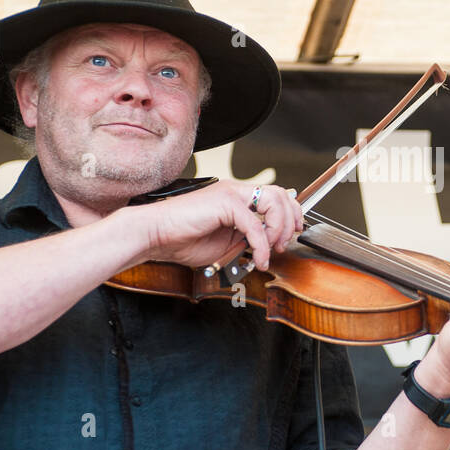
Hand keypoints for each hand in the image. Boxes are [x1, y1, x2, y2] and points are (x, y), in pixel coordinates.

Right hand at [137, 181, 303, 269]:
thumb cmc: (182, 239)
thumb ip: (247, 239)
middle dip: (290, 220)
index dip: (291, 213)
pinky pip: (255, 224)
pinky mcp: (225, 203)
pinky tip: (258, 258)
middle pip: (281, 194)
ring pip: (274, 202)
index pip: (276, 195)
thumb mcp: (226, 242)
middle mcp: (236, 191)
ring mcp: (230, 194)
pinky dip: (262, 245)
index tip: (294, 232)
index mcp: (236, 197)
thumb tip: (267, 245)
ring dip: (279, 230)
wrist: (155, 236)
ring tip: (271, 250)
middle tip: (284, 244)